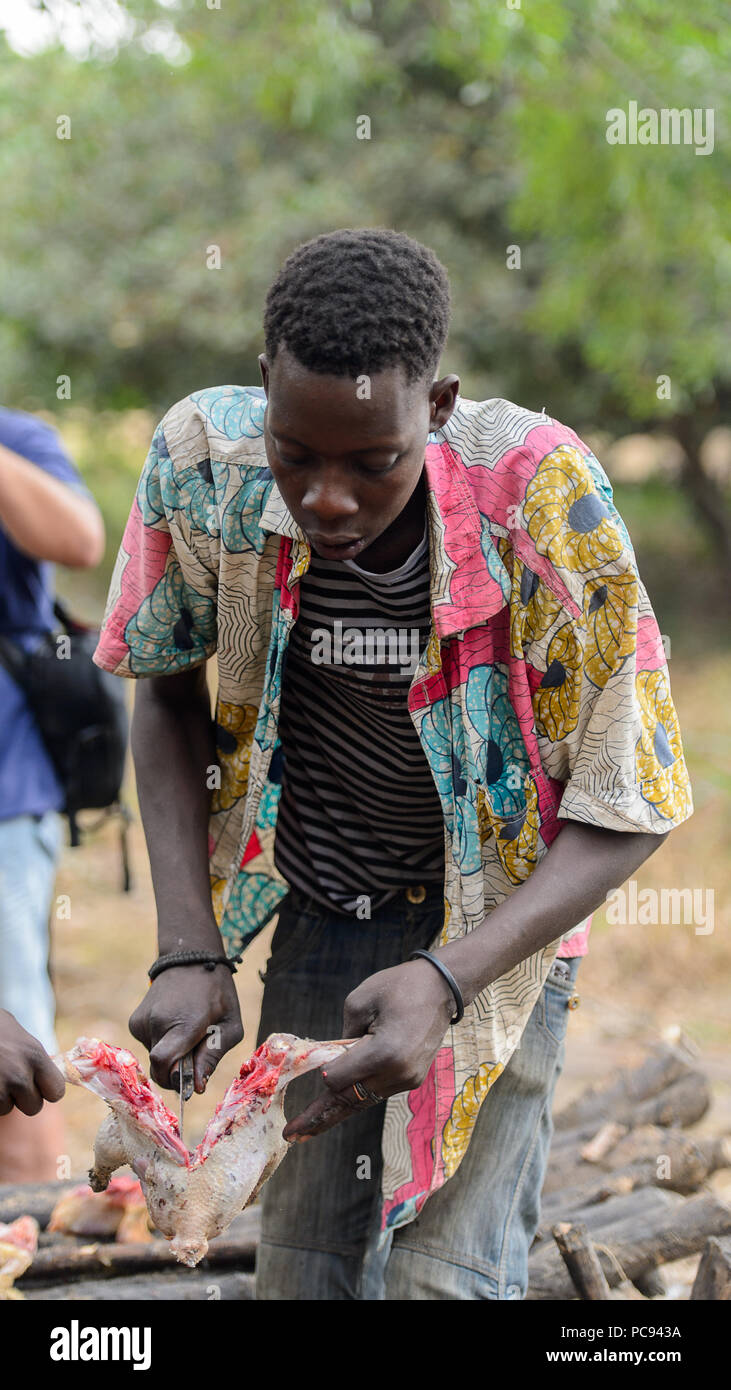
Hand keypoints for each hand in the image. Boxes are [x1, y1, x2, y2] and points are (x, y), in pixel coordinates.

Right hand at [0, 1009, 65, 1115]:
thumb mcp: (19, 1037)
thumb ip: (34, 1059)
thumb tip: (46, 1079)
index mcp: (34, 1055)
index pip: (56, 1091)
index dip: (46, 1091)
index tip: (37, 1086)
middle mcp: (19, 1074)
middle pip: (34, 1107)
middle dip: (22, 1098)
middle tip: (10, 1080)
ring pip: (7, 1108)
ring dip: (0, 1097)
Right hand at [129, 964, 243, 1091]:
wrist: (189, 958)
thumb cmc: (217, 992)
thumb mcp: (230, 1024)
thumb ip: (213, 1057)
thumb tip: (196, 1087)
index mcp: (183, 1023)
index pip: (164, 1065)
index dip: (176, 1080)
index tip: (190, 1079)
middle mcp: (156, 1023)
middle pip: (161, 1068)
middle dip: (178, 1070)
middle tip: (196, 1051)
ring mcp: (141, 1022)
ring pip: (155, 1058)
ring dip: (172, 1054)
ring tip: (187, 1029)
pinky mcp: (134, 1022)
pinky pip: (148, 1045)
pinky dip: (162, 1043)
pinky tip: (174, 1023)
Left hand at [282, 958, 454, 1140]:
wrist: (441, 988)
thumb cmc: (398, 986)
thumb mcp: (360, 1001)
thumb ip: (342, 1035)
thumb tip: (333, 1061)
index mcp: (384, 1053)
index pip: (338, 1079)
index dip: (324, 1072)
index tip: (318, 1063)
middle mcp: (397, 1074)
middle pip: (349, 1100)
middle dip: (319, 1117)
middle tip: (292, 1135)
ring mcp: (408, 1080)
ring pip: (363, 1101)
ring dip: (336, 1111)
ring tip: (307, 1130)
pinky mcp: (412, 1080)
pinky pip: (376, 1093)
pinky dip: (356, 1097)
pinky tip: (334, 1108)